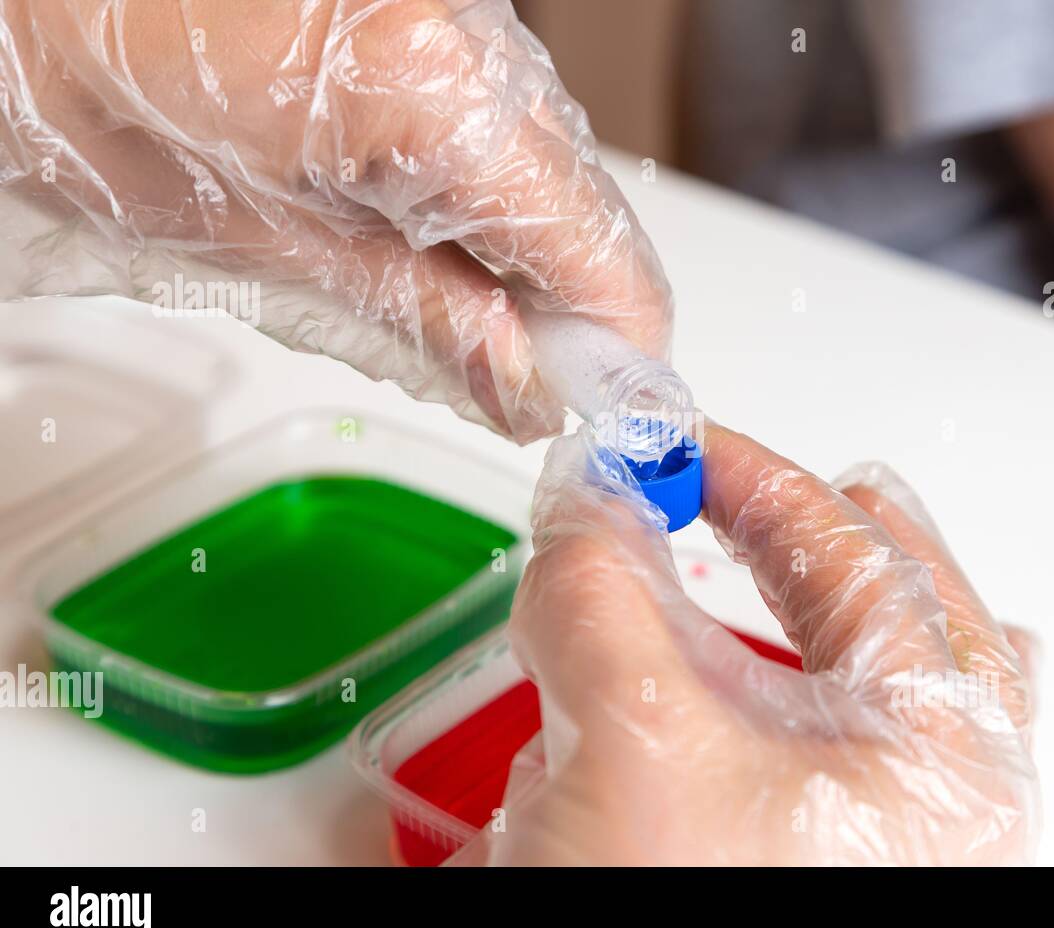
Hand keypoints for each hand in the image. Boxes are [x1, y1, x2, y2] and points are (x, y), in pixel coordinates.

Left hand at [0, 0, 670, 440]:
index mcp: (432, 96)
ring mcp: (459, 9)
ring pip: (556, 167)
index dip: (619, 351)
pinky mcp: (434, 9)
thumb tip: (525, 385)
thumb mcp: (265, 248)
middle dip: (574, 308)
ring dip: (530, 251)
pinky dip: (491, 193)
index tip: (610, 413)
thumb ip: (427, 319)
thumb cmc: (86, 91)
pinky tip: (432, 228)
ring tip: (457, 305)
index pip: (597, 252)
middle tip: (525, 381)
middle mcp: (470, 33)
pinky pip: (507, 123)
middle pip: (591, 208)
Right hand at [453, 423, 1039, 864]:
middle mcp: (939, 795)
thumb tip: (583, 499)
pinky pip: (811, 755)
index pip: (852, 552)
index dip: (748, 474)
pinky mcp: (815, 869)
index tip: (670, 443)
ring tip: (740, 559)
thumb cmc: (698, 924)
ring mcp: (885, 837)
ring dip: (795, 611)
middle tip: (726, 487)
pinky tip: (711, 689)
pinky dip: (755, 696)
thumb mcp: (632, 739)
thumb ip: (601, 589)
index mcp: (945, 749)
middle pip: (898, 607)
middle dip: (799, 535)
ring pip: (871, 682)